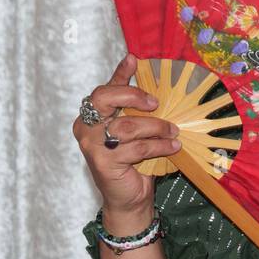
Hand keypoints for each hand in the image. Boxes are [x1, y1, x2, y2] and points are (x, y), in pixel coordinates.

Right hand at [73, 53, 180, 216]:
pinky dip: (158, 146)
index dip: (119, 74)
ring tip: (173, 131)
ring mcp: (92, 145)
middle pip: (105, 99)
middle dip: (134, 96)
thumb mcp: (134, 132)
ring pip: (128, 126)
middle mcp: (85, 127)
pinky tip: (172, 146)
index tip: (134, 59)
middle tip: (156, 103)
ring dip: (156, 127)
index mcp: (89, 116)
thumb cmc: (132, 162)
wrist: (128, 199)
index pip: (104, 89)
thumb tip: (154, 88)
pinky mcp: (104, 162)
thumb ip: (135, 111)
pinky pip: (137, 147)